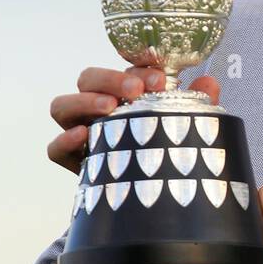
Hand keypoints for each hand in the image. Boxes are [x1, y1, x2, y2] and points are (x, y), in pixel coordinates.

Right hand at [47, 65, 220, 173]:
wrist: (148, 196)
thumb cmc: (163, 152)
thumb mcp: (182, 128)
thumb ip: (196, 105)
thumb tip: (209, 83)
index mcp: (121, 93)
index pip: (122, 69)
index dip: (138, 67)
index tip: (160, 77)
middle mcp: (96, 107)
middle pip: (87, 78)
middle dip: (109, 79)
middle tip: (134, 91)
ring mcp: (79, 132)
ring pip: (61, 106)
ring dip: (84, 101)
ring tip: (109, 108)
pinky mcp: (72, 161)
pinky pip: (53, 149)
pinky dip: (64, 140)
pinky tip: (83, 135)